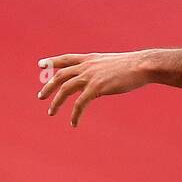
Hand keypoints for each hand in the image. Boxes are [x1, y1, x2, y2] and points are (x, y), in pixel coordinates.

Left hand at [37, 51, 153, 126]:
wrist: (141, 66)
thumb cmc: (133, 66)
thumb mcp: (113, 64)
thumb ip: (103, 70)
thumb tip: (102, 79)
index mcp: (90, 59)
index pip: (66, 59)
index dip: (52, 61)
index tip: (40, 65)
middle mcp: (86, 66)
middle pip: (60, 75)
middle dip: (48, 86)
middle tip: (40, 97)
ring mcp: (90, 76)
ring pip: (65, 89)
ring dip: (56, 102)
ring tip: (51, 112)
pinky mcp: (96, 88)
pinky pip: (80, 104)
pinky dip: (75, 115)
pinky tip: (73, 123)